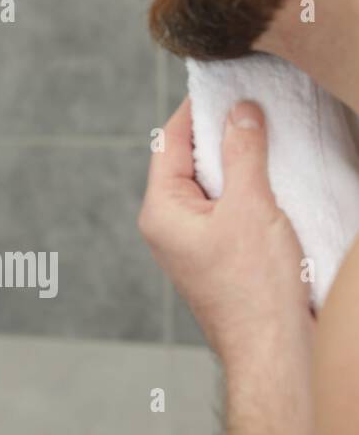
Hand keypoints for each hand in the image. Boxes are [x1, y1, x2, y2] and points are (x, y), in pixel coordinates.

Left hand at [139, 96, 313, 367]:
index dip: (196, 110)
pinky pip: (226, 210)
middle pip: (189, 161)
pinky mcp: (216, 256)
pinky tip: (272, 179)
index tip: (221, 83)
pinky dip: (246, 190)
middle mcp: (168, 225)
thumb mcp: (251, 207)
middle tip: (253, 104)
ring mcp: (191, 242)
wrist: (273, 351)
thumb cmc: (255, 288)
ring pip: (211, 186)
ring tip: (267, 136)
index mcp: (161, 210)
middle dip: (219, 134)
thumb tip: (240, 111)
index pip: (170, 142)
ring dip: (237, 162)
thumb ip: (243, 153)